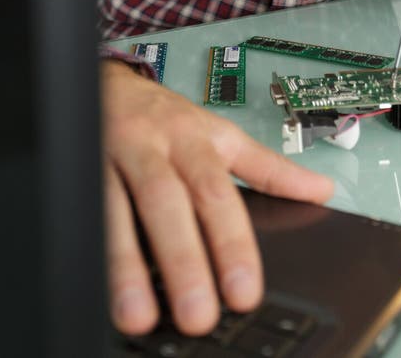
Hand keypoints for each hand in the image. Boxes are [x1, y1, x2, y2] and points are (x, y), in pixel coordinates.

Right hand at [102, 60, 333, 336]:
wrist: (113, 83)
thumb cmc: (169, 117)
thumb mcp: (222, 135)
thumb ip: (268, 168)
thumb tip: (322, 190)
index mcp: (195, 140)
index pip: (218, 193)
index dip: (232, 243)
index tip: (244, 292)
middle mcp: (155, 147)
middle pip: (169, 202)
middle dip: (184, 259)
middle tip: (199, 314)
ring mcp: (112, 155)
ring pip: (117, 208)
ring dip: (126, 265)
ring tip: (139, 316)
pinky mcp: (79, 166)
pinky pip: (82, 210)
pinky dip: (87, 247)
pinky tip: (92, 282)